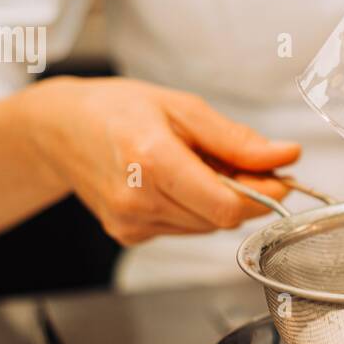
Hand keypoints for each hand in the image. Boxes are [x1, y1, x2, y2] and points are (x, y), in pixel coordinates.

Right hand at [22, 77, 299, 244]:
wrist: (59, 129)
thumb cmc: (117, 110)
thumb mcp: (182, 108)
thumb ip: (236, 139)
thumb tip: (285, 156)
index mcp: (152, 161)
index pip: (226, 205)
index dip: (263, 196)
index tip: (282, 178)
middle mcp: (137, 200)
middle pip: (221, 218)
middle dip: (244, 194)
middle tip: (243, 162)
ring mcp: (130, 223)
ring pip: (205, 227)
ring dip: (219, 201)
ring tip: (200, 164)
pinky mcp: (127, 235)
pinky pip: (183, 228)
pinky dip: (194, 208)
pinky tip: (177, 181)